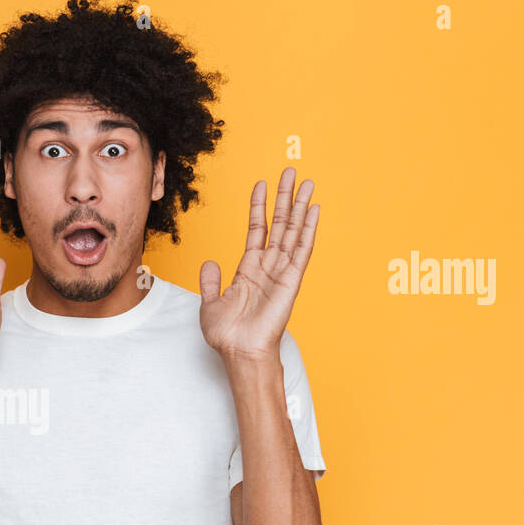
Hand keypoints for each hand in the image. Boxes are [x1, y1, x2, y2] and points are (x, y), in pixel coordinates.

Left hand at [199, 167, 318, 364]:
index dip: (259, 207)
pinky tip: (313, 210)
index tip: (262, 184)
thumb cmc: (227, 335)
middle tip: (290, 172)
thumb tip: (209, 263)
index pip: (257, 230)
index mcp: (249, 269)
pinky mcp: (291, 281)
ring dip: (299, 207)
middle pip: (279, 224)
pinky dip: (308, 229)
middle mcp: (268, 267)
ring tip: (306, 182)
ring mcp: (281, 272)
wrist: (239, 352)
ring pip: (292, 232)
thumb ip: (210, 281)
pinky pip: (301, 250)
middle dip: (284, 198)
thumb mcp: (209, 303)